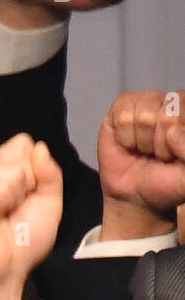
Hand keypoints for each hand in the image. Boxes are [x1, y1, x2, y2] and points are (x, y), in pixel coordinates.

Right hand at [0, 135, 62, 299]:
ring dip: (15, 198)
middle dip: (28, 184)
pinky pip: (2, 183)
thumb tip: (39, 147)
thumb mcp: (49, 201)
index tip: (22, 202)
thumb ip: (50, 172)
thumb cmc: (22, 243)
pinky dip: (4, 204)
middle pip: (20, 150)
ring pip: (14, 168)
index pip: (24, 144)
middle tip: (10, 212)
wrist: (4, 271)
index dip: (35, 174)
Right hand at [97, 90, 184, 240]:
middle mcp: (171, 103)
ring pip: (144, 115)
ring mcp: (146, 103)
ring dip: (142, 141)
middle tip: (158, 155)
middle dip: (160, 143)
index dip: (177, 140)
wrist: (134, 196)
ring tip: (144, 150)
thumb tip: (172, 132)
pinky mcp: (121, 108)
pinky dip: (124, 137)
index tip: (174, 155)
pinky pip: (122, 115)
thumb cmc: (165, 182)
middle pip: (166, 114)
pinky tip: (128, 144)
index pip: (184, 114)